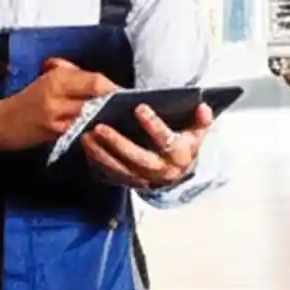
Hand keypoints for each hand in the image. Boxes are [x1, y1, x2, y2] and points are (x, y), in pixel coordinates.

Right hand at [0, 57, 118, 154]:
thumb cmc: (26, 100)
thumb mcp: (48, 80)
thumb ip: (73, 75)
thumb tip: (102, 79)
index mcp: (57, 79)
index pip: (95, 81)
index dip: (112, 88)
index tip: (125, 93)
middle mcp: (57, 95)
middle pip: (97, 98)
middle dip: (113, 103)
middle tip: (125, 107)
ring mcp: (56, 116)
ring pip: (91, 115)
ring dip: (105, 118)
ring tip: (116, 119)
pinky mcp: (55, 133)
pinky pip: (81, 129)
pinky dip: (91, 129)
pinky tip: (99, 131)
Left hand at [80, 102, 212, 189]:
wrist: (178, 172)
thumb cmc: (185, 146)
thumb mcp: (198, 132)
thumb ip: (201, 119)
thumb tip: (203, 108)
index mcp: (179, 155)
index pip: (167, 140)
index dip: (154, 125)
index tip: (140, 107)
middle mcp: (161, 170)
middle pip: (138, 157)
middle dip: (118, 142)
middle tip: (100, 127)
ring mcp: (144, 178)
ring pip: (120, 168)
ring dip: (101, 153)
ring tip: (87, 136)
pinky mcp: (130, 182)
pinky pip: (111, 174)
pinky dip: (97, 162)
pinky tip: (87, 149)